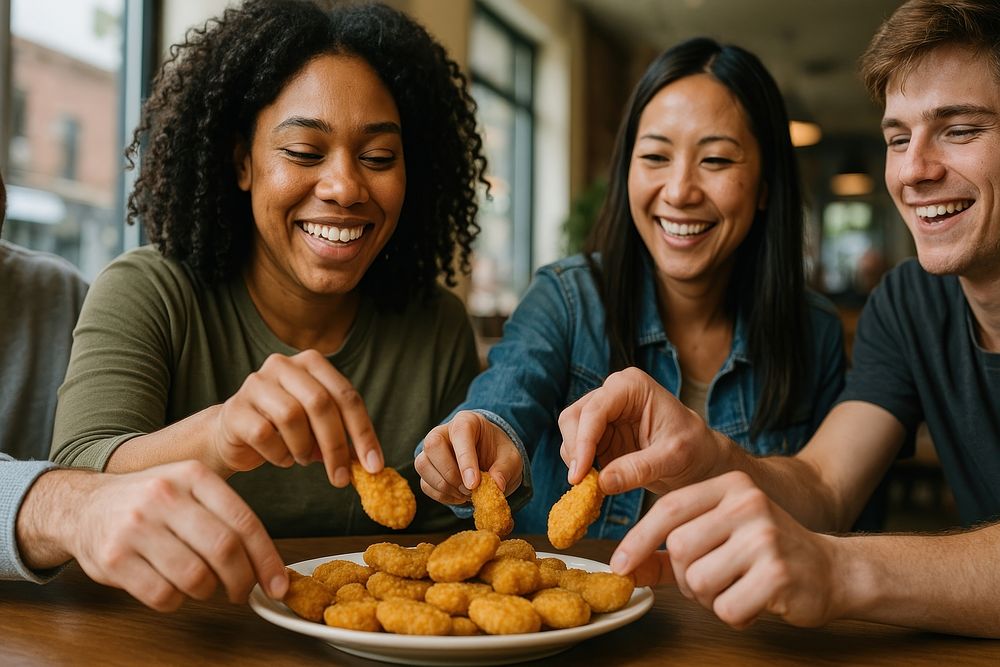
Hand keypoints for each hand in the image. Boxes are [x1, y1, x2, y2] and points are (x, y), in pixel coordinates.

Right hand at [19, 461, 286, 611]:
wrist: (84, 505)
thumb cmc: (149, 502)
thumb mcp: (188, 488)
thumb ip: (226, 516)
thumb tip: (267, 564)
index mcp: (193, 475)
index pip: (244, 522)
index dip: (267, 559)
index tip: (278, 583)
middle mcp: (164, 495)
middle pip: (224, 549)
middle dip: (242, 580)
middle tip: (242, 592)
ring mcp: (136, 526)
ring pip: (195, 576)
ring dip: (207, 591)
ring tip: (202, 584)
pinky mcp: (113, 557)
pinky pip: (163, 595)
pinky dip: (176, 600)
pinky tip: (172, 587)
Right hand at [212, 349, 382, 486]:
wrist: (233, 432)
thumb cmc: (284, 428)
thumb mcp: (318, 426)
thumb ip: (343, 436)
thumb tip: (370, 464)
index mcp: (312, 363)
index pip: (346, 395)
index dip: (363, 432)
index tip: (373, 466)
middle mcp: (283, 365)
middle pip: (320, 403)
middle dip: (335, 445)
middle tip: (341, 478)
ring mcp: (256, 383)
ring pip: (291, 416)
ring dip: (303, 448)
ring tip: (303, 459)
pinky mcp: (235, 408)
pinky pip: (264, 434)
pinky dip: (279, 454)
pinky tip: (282, 458)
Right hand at [415, 410, 523, 504]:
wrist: (490, 462)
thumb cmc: (498, 453)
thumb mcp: (511, 459)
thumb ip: (505, 470)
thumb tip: (496, 486)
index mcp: (466, 421)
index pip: (460, 433)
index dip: (465, 459)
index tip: (474, 483)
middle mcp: (443, 432)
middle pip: (432, 445)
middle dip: (450, 473)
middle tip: (470, 489)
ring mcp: (431, 451)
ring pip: (423, 465)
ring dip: (445, 486)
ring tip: (466, 494)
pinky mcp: (427, 470)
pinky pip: (425, 484)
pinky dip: (442, 496)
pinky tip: (460, 497)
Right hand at [558, 367, 726, 493]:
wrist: (700, 459)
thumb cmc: (694, 449)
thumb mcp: (672, 459)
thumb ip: (638, 469)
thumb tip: (602, 482)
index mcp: (632, 386)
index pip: (595, 410)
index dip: (582, 442)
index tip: (579, 474)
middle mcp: (613, 393)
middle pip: (573, 417)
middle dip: (575, 450)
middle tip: (581, 483)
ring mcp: (604, 413)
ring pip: (570, 433)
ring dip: (576, 460)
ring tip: (592, 486)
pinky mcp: (599, 434)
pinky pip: (577, 449)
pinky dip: (581, 467)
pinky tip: (595, 484)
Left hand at [610, 471, 845, 628]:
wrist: (833, 571)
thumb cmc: (767, 555)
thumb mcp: (719, 538)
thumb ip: (670, 553)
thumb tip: (626, 568)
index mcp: (730, 486)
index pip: (669, 509)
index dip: (638, 539)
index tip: (619, 566)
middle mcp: (748, 504)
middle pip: (679, 548)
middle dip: (686, 577)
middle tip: (713, 582)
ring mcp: (765, 537)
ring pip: (699, 580)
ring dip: (711, 598)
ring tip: (737, 589)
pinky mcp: (779, 574)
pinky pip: (727, 607)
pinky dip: (736, 615)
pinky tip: (756, 603)